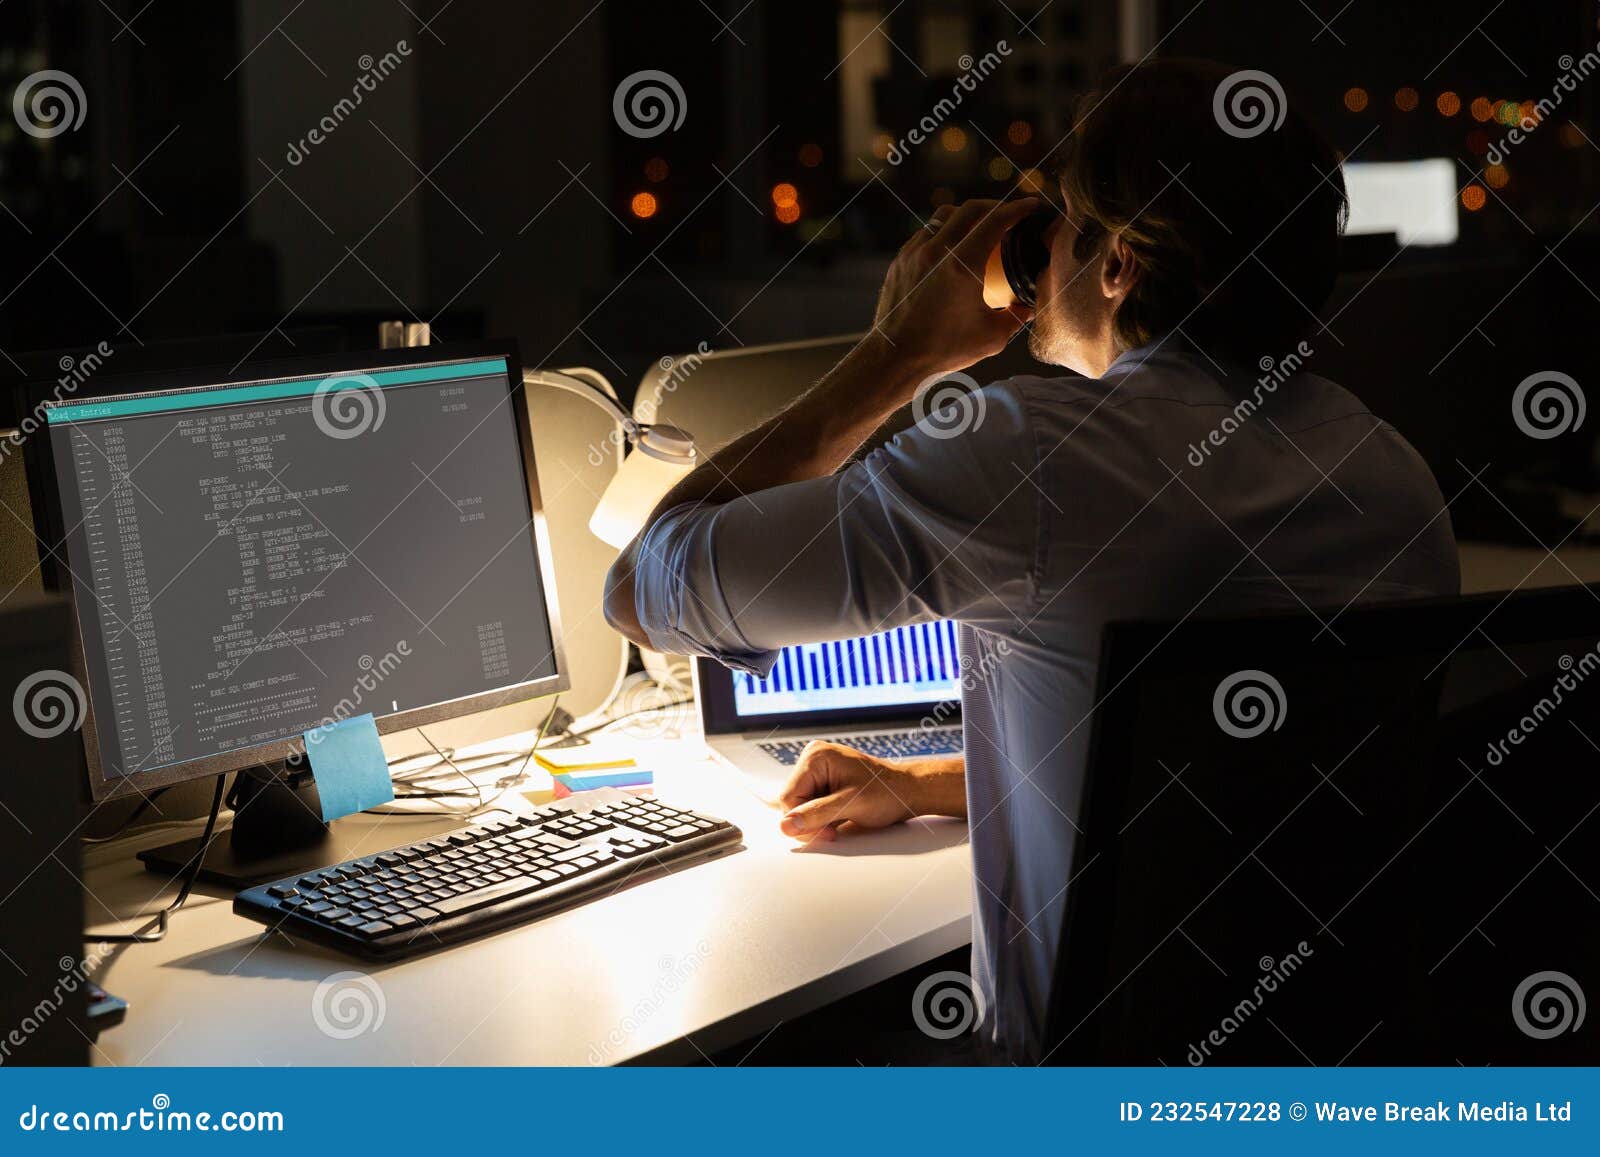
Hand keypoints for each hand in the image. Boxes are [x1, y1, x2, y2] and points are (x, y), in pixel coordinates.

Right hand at [777, 741, 919, 842]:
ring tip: (842, 819)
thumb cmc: (886, 793)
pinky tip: (840, 816)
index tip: (826, 832)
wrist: (907, 792)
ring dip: (818, 820)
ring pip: (801, 806)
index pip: (789, 797)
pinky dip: (822, 817)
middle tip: (835, 829)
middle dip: (811, 820)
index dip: (802, 821)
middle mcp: (813, 759)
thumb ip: (816, 814)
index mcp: (816, 757)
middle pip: (793, 802)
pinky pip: (811, 805)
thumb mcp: (851, 805)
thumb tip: (786, 826)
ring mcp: (818, 770)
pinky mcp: (824, 782)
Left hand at [871, 197, 1041, 376]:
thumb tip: (1029, 308)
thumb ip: (1015, 318)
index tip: (1030, 206)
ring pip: (943, 217)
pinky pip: (924, 234)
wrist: (893, 359)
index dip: (1017, 209)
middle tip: (1007, 214)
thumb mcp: (991, 337)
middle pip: (969, 209)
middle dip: (993, 206)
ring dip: (965, 217)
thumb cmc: (942, 351)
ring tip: (978, 229)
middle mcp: (935, 251)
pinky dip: (942, 233)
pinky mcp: (900, 261)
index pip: (995, 221)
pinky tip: (951, 248)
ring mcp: (914, 253)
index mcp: (961, 265)